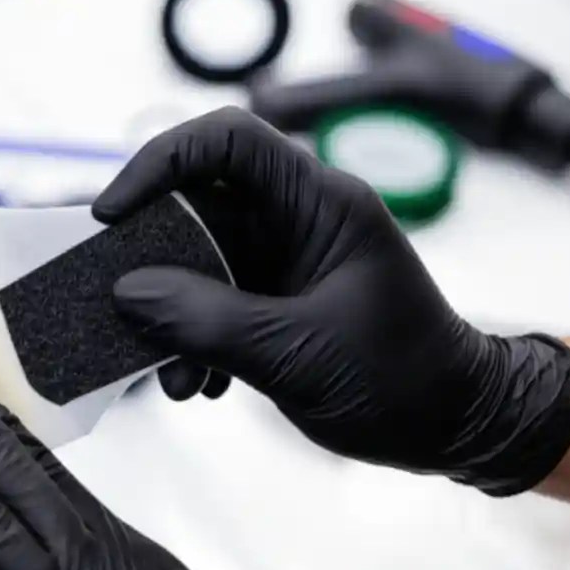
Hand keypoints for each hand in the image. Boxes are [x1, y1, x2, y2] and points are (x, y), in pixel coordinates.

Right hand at [96, 107, 569, 495]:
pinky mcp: (274, 299)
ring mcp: (284, 259)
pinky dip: (191, 339)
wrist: (457, 428)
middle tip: (118, 305)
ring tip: (176, 378)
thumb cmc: (403, 383)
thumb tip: (126, 294)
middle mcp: (297, 219)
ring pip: (196, 262)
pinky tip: (202, 385)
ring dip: (170, 316)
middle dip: (153, 261)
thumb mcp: (297, 355)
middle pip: (197, 204)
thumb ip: (205, 321)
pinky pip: (209, 300)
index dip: (160, 162)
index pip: (227, 140)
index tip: (112, 215)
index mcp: (321, 203)